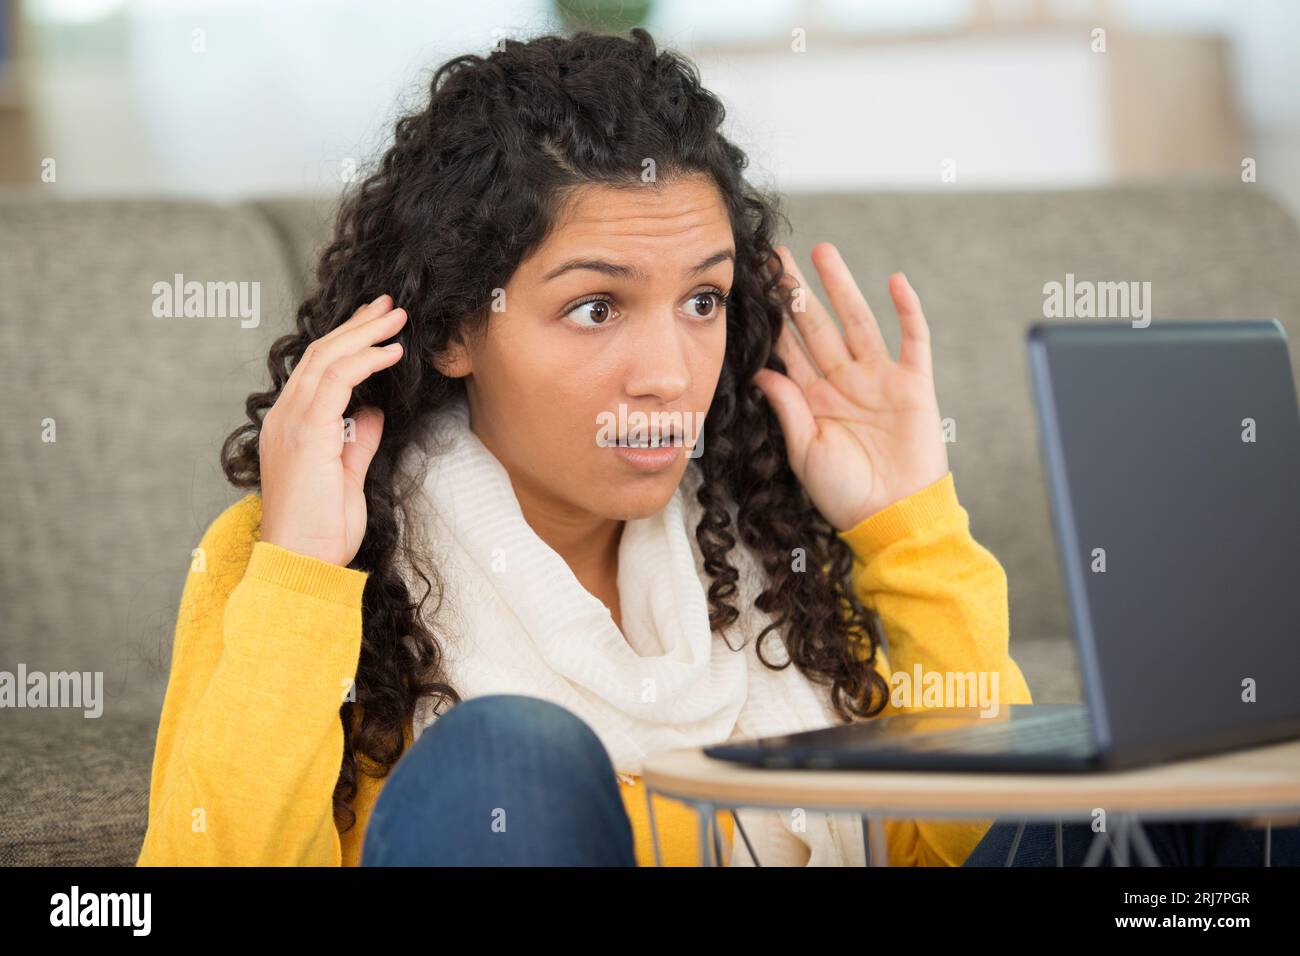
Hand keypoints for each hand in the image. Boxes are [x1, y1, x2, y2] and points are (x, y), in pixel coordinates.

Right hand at [258, 294, 406, 565]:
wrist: (301, 562)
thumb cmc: (322, 530)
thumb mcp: (347, 478)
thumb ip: (357, 441)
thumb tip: (373, 412)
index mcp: (292, 425)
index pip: (318, 369)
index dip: (348, 341)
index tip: (378, 324)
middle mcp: (285, 417)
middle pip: (320, 353)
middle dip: (358, 324)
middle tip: (389, 303)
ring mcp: (291, 422)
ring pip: (326, 358)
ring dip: (366, 333)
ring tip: (397, 317)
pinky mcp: (306, 433)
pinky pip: (335, 381)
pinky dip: (365, 360)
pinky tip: (391, 351)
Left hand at [752, 243, 948, 532]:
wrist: (893, 517)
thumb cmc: (845, 494)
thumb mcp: (804, 452)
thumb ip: (787, 408)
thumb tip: (761, 370)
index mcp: (812, 398)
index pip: (788, 348)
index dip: (772, 318)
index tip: (753, 286)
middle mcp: (843, 381)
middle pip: (817, 324)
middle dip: (797, 290)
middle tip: (777, 255)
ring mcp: (879, 379)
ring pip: (857, 321)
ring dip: (842, 286)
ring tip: (823, 251)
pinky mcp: (914, 385)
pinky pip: (912, 339)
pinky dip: (907, 310)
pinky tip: (895, 281)